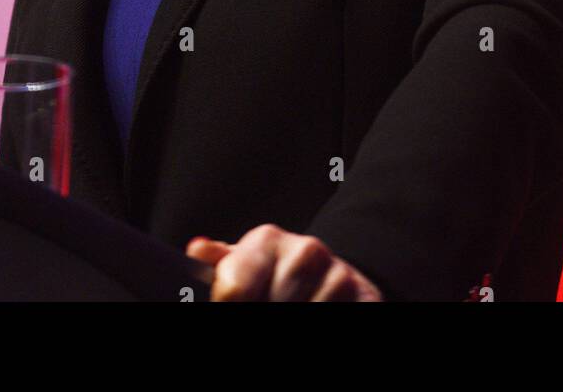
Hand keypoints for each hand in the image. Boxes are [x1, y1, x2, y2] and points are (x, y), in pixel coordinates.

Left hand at [186, 223, 384, 301]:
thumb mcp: (244, 265)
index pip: (235, 287)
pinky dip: (324, 321)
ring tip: (290, 310)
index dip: (227, 305)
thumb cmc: (275, 276)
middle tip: (266, 310)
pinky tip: (311, 312)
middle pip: (272, 305)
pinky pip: (339, 317)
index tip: (229, 308)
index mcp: (267, 240)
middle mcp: (305, 251)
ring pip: (305, 313)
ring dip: (296, 316)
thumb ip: (220, 264)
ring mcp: (338, 274)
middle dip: (264, 313)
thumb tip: (198, 249)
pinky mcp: (365, 296)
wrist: (329, 278)